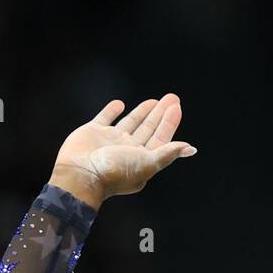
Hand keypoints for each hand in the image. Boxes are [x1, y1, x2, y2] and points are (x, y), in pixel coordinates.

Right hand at [49, 93, 196, 206]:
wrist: (81, 173)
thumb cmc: (115, 172)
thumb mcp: (147, 163)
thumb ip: (167, 154)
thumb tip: (191, 148)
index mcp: (142, 159)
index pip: (161, 138)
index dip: (169, 123)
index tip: (177, 107)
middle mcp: (128, 150)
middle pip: (149, 129)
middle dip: (160, 114)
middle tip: (172, 98)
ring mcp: (110, 141)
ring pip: (131, 123)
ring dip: (142, 112)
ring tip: (154, 101)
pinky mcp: (93, 133)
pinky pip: (105, 118)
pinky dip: (112, 111)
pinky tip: (120, 104)